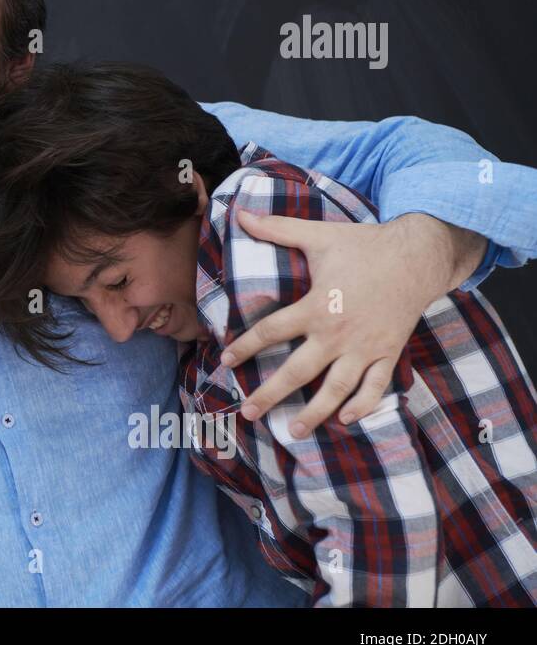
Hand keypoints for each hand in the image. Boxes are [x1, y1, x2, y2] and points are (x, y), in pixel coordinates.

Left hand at [224, 212, 485, 434]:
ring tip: (293, 432)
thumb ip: (277, 228)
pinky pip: (376, 387)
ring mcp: (365, 347)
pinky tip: (346, 420)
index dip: (245, 346)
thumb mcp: (318, 235)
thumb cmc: (364, 245)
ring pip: (337, 389)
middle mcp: (338, 333)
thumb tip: (239, 212)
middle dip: (271, 394)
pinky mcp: (388, 353)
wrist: (419, 255)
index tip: (225, 360)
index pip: (271, 331)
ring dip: (315, 413)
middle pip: (298, 371)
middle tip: (248, 413)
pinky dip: (363, 406)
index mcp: (316, 306)